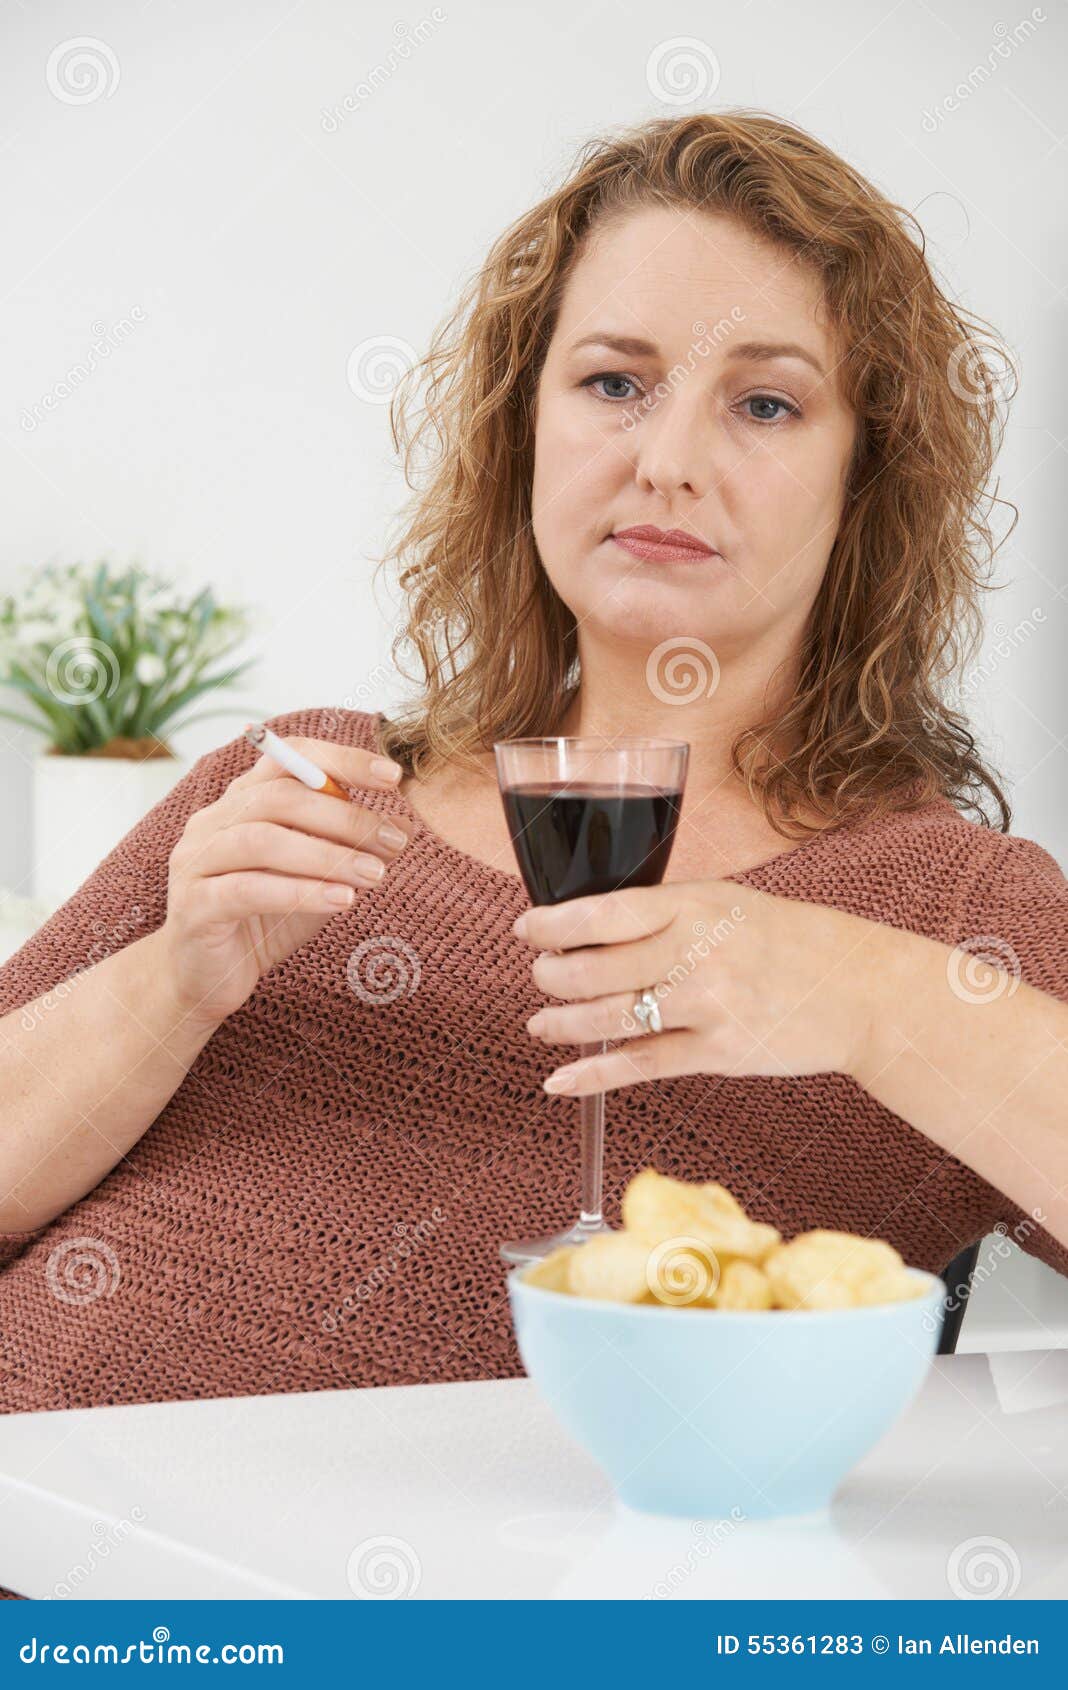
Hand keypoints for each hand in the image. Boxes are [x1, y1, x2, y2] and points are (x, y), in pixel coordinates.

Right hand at [159, 737, 413, 1029]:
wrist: (207, 977)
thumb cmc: (266, 919)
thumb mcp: (318, 878)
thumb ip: (351, 848)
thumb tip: (405, 824)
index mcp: (243, 800)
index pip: (291, 757)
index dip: (342, 760)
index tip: (393, 777)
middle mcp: (214, 820)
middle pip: (280, 797)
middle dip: (345, 816)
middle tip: (394, 840)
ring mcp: (197, 860)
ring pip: (262, 840)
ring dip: (327, 855)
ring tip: (375, 874)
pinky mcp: (194, 905)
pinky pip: (247, 890)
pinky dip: (300, 892)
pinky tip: (342, 900)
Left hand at [513, 879, 891, 1095]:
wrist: (859, 989)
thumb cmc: (791, 941)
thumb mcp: (727, 903)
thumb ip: (667, 913)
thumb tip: (592, 925)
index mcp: (695, 904)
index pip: (604, 912)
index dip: (553, 923)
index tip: (526, 928)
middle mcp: (697, 952)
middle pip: (594, 968)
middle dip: (551, 975)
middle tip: (540, 975)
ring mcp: (707, 1005)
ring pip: (609, 1018)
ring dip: (561, 1023)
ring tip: (541, 1023)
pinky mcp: (719, 1052)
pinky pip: (640, 1065)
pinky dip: (592, 1076)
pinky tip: (560, 1081)